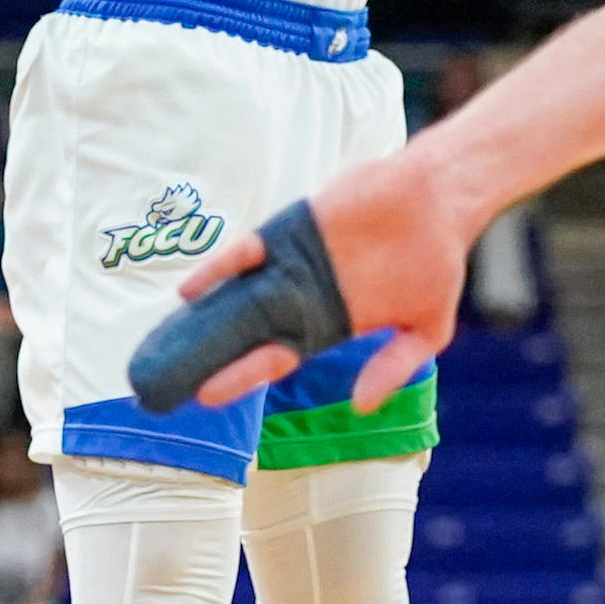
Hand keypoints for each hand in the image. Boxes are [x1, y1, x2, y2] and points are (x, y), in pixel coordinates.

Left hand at [174, 153, 464, 410]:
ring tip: (165, 342)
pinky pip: (246, 253)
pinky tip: (190, 291)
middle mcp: (300, 298)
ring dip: (203, 317)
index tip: (207, 397)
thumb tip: (362, 405)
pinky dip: (219, 270)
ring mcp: (291, 264)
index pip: (274, 358)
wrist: (439, 198)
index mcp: (327, 325)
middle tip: (167, 378)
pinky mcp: (289, 230)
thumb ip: (395, 365)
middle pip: (243, 333)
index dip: (240, 377)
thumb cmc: (436, 263)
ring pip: (236, 295)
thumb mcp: (427, 327)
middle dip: (208, 355)